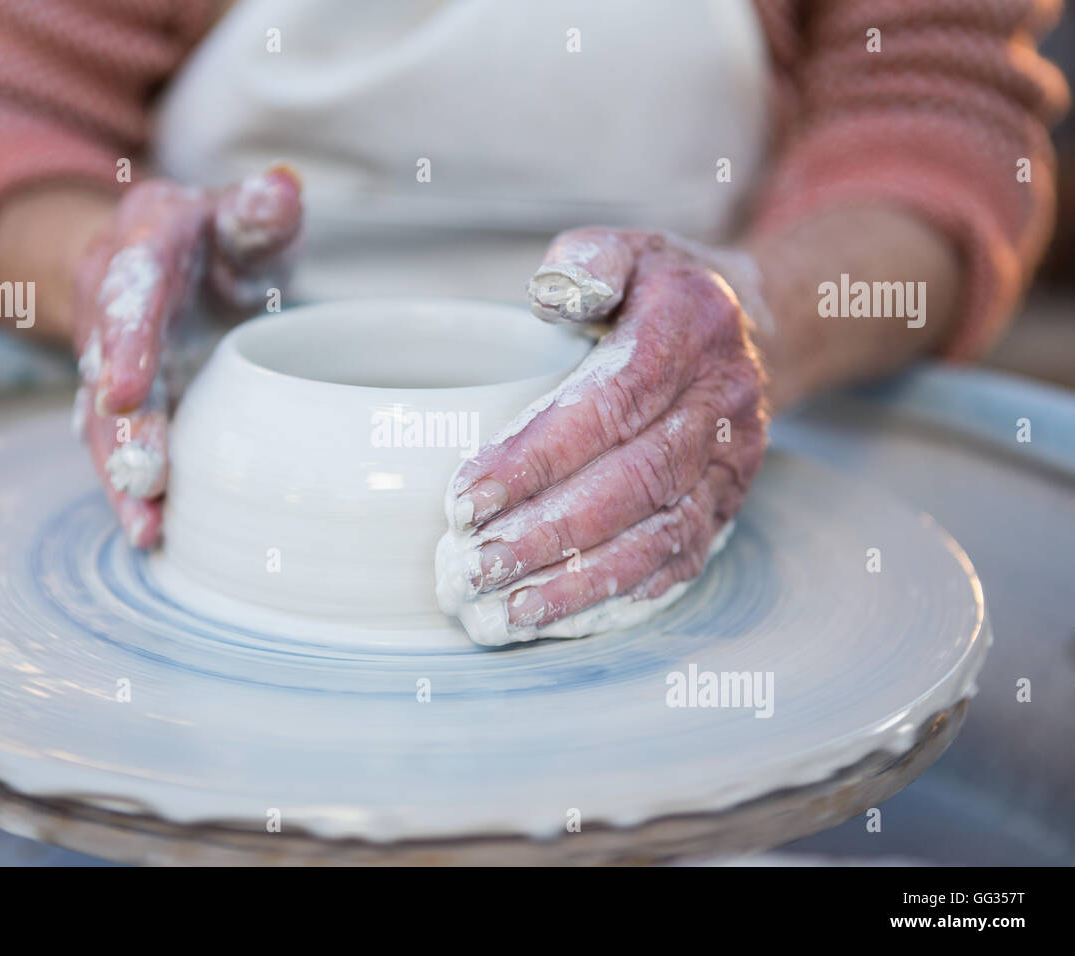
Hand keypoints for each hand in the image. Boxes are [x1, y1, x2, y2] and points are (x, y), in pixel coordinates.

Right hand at [73, 168, 302, 545]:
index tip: (123, 390)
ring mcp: (111, 359)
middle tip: (146, 481)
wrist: (166, 256)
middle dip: (125, 430)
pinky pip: (119, 447)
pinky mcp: (122, 404)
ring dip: (122, 476)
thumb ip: (257, 208)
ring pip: (104, 422)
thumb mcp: (240, 212)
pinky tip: (151, 534)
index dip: (126, 341)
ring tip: (145, 529)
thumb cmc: (218, 237)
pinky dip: (131, 489)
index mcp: (144, 246)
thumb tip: (281, 191)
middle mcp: (112, 306)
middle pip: (109, 372)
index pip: (132, 291)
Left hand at [437, 227, 767, 643]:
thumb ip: (586, 264)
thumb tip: (550, 296)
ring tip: (502, 613)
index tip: (464, 500)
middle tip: (471, 570)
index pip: (609, 404)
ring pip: (657, 538)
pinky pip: (677, 566)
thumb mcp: (627, 250)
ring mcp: (731, 466)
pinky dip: (616, 600)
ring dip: (577, 584)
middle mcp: (721, 404)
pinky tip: (556, 620)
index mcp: (688, 331)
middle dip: (546, 535)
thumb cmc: (659, 293)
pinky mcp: (727, 510)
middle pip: (631, 483)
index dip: (536, 458)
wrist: (754, 331)